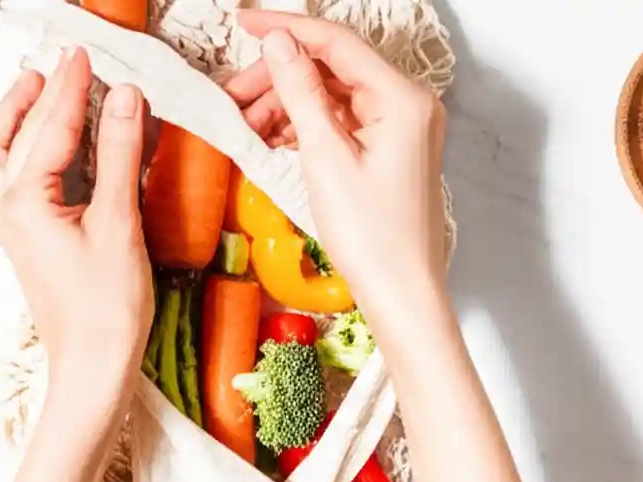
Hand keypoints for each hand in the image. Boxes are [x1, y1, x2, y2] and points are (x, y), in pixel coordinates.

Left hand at [0, 48, 151, 387]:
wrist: (92, 368)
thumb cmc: (105, 309)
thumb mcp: (118, 223)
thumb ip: (118, 155)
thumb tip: (124, 98)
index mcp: (25, 203)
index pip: (50, 127)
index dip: (71, 87)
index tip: (84, 53)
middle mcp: (10, 212)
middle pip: (12, 138)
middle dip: (33, 97)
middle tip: (57, 65)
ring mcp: (17, 229)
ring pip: (4, 161)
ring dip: (20, 122)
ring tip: (41, 91)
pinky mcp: (32, 243)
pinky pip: (22, 183)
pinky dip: (33, 153)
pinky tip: (60, 146)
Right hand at [226, 11, 448, 325]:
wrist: (401, 293)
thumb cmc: (372, 236)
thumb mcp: (325, 158)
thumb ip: (300, 93)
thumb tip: (280, 44)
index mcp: (402, 99)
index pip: (337, 43)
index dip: (287, 29)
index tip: (244, 23)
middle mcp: (408, 105)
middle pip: (333, 68)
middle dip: (280, 77)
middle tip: (234, 96)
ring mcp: (400, 128)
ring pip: (332, 96)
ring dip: (287, 104)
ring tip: (247, 125)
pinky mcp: (388, 150)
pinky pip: (340, 122)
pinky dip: (305, 127)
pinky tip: (272, 141)